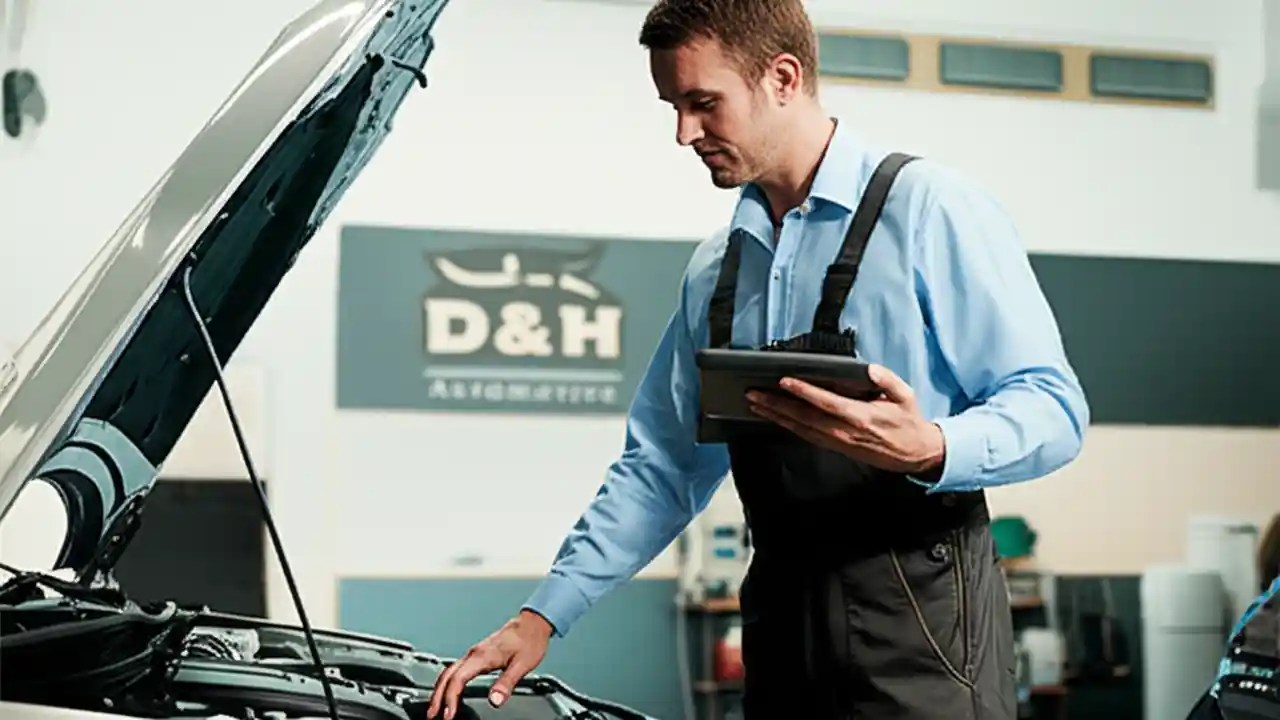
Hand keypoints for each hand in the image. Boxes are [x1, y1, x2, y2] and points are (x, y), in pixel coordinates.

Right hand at [426, 610, 552, 718]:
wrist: (532, 624)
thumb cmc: (528, 641)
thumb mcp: (522, 665)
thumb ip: (506, 683)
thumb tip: (495, 701)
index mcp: (482, 656)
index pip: (458, 679)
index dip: (450, 698)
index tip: (448, 714)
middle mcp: (474, 653)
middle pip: (447, 676)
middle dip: (437, 696)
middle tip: (432, 714)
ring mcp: (474, 653)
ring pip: (448, 671)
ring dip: (439, 689)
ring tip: (435, 707)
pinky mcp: (477, 654)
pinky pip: (455, 669)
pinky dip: (447, 682)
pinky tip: (448, 690)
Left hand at [745, 363, 944, 474]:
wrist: (914, 454)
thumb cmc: (907, 422)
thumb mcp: (905, 396)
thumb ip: (886, 380)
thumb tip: (869, 368)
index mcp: (861, 416)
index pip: (826, 402)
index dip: (804, 392)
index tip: (784, 381)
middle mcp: (844, 431)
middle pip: (804, 417)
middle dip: (777, 405)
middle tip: (754, 394)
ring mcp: (838, 441)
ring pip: (801, 429)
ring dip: (776, 417)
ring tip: (756, 405)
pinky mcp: (835, 447)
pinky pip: (806, 436)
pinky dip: (788, 426)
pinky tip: (775, 418)